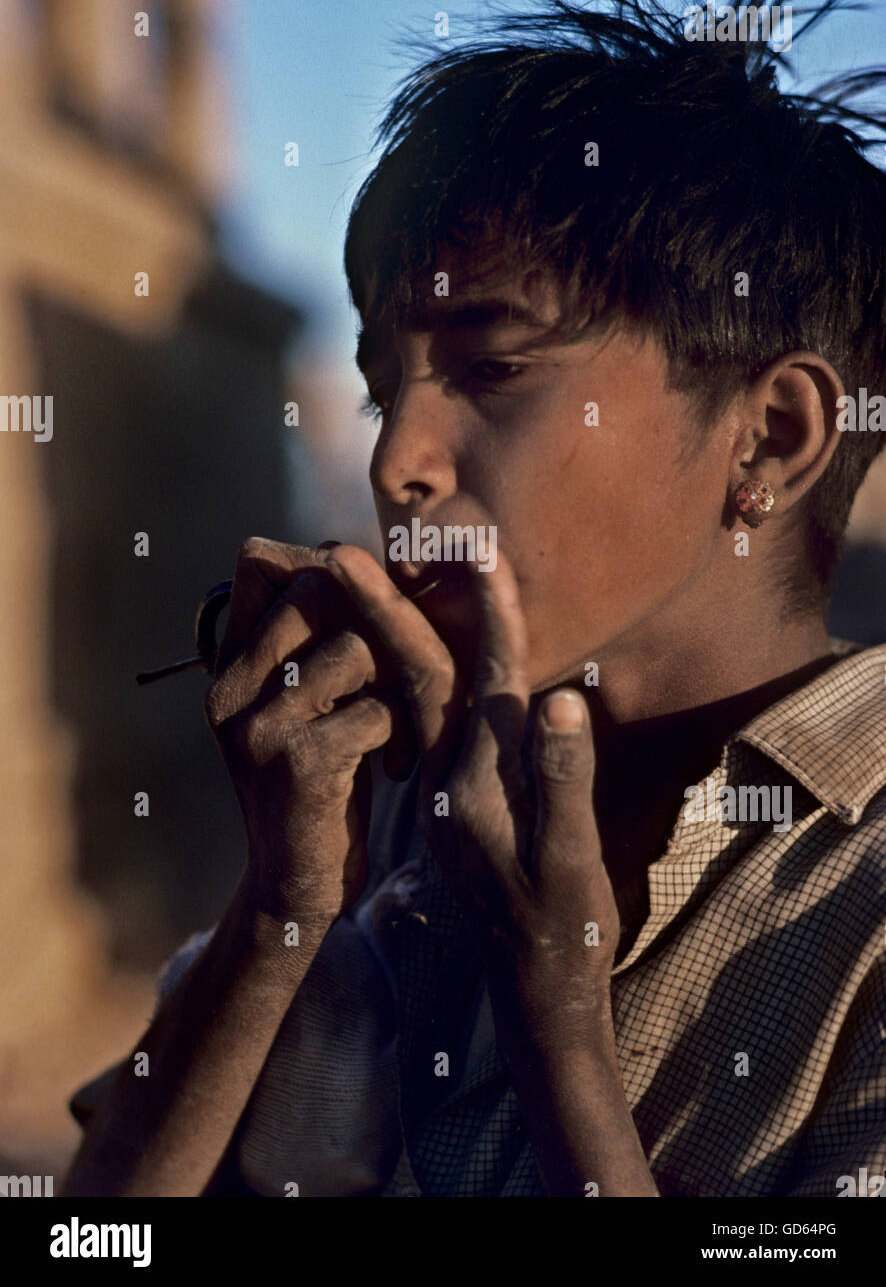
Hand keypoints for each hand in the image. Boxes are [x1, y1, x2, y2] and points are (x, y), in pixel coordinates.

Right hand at [205, 537, 407, 928]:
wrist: (296, 886)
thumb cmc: (318, 784)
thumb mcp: (298, 705)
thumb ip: (307, 640)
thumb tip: (342, 554)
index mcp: (227, 666)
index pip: (259, 563)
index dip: (323, 564)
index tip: (368, 600)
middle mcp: (230, 687)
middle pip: (317, 590)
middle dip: (376, 616)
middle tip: (400, 664)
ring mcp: (258, 725)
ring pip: (356, 647)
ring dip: (396, 683)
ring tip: (397, 724)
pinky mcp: (298, 763)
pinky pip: (376, 709)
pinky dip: (398, 735)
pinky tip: (389, 768)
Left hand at [321, 546, 619, 1046]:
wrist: (535, 989)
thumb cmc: (566, 929)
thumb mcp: (570, 860)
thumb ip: (560, 777)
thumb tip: (556, 693)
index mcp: (474, 791)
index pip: (478, 685)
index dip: (486, 616)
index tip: (477, 552)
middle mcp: (447, 781)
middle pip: (417, 679)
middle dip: (387, 611)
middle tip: (340, 551)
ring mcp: (442, 788)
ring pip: (412, 696)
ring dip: (390, 635)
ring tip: (360, 580)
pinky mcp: (446, 795)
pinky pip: (424, 719)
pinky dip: (413, 674)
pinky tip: (410, 643)